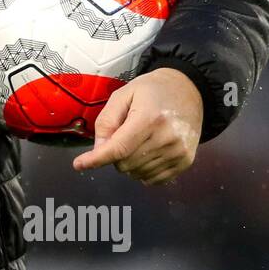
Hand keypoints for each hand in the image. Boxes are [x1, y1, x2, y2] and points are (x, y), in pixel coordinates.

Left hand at [72, 67, 203, 184]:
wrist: (189, 90)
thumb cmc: (153, 90)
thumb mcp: (123, 95)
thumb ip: (107, 121)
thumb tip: (98, 150)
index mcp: (149, 118)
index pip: (118, 148)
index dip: (96, 159)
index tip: (79, 165)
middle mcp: (166, 138)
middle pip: (125, 164)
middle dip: (115, 155)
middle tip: (123, 135)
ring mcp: (178, 152)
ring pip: (137, 173)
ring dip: (129, 162)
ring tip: (139, 140)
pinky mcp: (185, 161)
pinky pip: (153, 179)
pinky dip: (143, 170)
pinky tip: (148, 151)